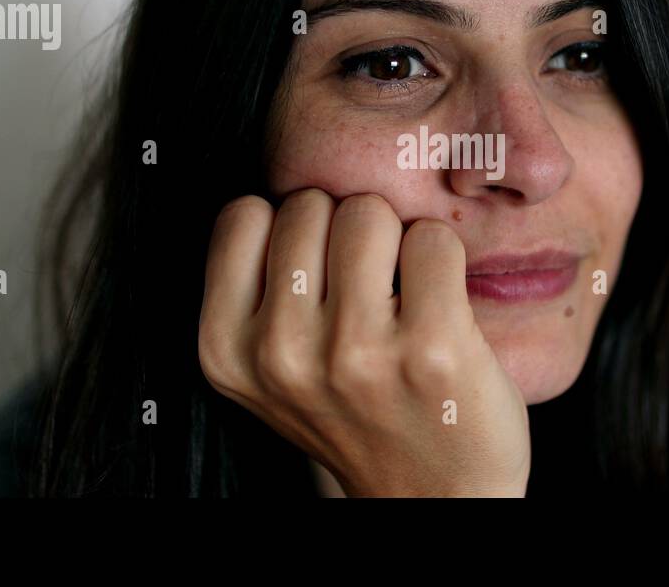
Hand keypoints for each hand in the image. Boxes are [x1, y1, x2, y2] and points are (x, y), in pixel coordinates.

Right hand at [197, 188, 531, 495]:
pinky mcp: (432, 349)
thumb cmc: (357, 412)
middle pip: (310, 203)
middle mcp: (280, 354)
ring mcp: (356, 353)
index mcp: (225, 351)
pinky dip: (444, 259)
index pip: (245, 214)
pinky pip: (433, 239)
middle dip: (343, 230)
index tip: (316, 273)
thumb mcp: (271, 364)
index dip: (290, 230)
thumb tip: (277, 170)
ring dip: (394, 239)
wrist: (433, 497)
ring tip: (401, 295)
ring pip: (369, 210)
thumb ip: (256, 283)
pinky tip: (441, 306)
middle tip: (366, 288)